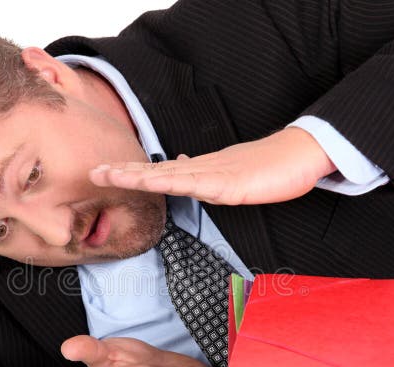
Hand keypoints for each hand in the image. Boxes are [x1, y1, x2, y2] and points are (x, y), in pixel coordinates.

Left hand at [89, 126, 336, 204]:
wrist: (299, 155)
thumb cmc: (268, 166)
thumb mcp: (230, 175)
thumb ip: (204, 175)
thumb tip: (178, 167)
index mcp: (201, 170)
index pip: (160, 173)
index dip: (132, 173)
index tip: (106, 173)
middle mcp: (203, 168)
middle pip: (157, 171)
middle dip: (124, 172)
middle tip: (94, 172)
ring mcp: (216, 174)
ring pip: (171, 176)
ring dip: (140, 176)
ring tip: (113, 176)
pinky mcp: (231, 182)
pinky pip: (198, 184)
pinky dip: (174, 182)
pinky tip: (156, 182)